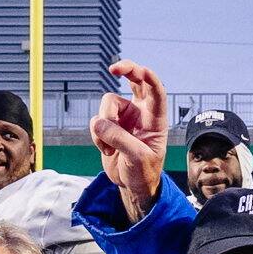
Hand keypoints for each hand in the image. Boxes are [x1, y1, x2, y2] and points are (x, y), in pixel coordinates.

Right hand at [91, 60, 169, 221]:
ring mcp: (123, 117)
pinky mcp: (108, 125)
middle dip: (127, 70)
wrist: (132, 185)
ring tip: (111, 147)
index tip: (141, 70)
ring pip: (107, 104)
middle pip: (135, 81)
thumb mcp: (138, 159)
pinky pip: (96, 121)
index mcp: (156, 119)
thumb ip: (120, 139)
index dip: (150, 78)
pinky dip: (96, 136)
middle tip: (114, 68)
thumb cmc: (144, 172)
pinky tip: (107, 150)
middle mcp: (140, 113)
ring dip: (104, 125)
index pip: (157, 92)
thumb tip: (99, 123)